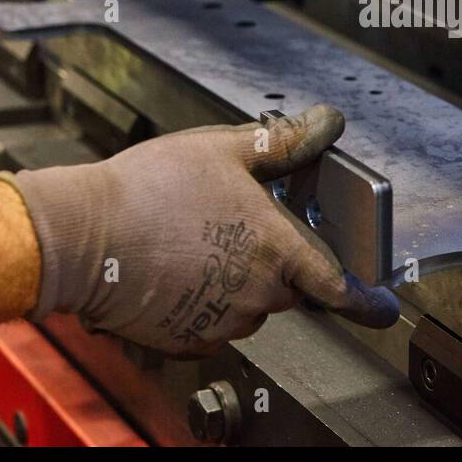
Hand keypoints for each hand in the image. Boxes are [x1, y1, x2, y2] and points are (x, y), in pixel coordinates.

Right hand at [10, 104, 399, 356]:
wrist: (82, 236)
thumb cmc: (149, 189)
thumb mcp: (225, 149)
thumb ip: (284, 142)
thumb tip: (327, 122)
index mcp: (275, 248)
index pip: (335, 283)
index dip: (362, 297)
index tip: (379, 305)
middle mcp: (257, 293)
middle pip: (287, 287)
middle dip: (272, 263)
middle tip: (232, 230)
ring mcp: (223, 321)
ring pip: (249, 306)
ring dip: (237, 283)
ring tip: (194, 244)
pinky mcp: (188, 339)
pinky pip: (213, 325)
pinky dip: (204, 304)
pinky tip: (177, 271)